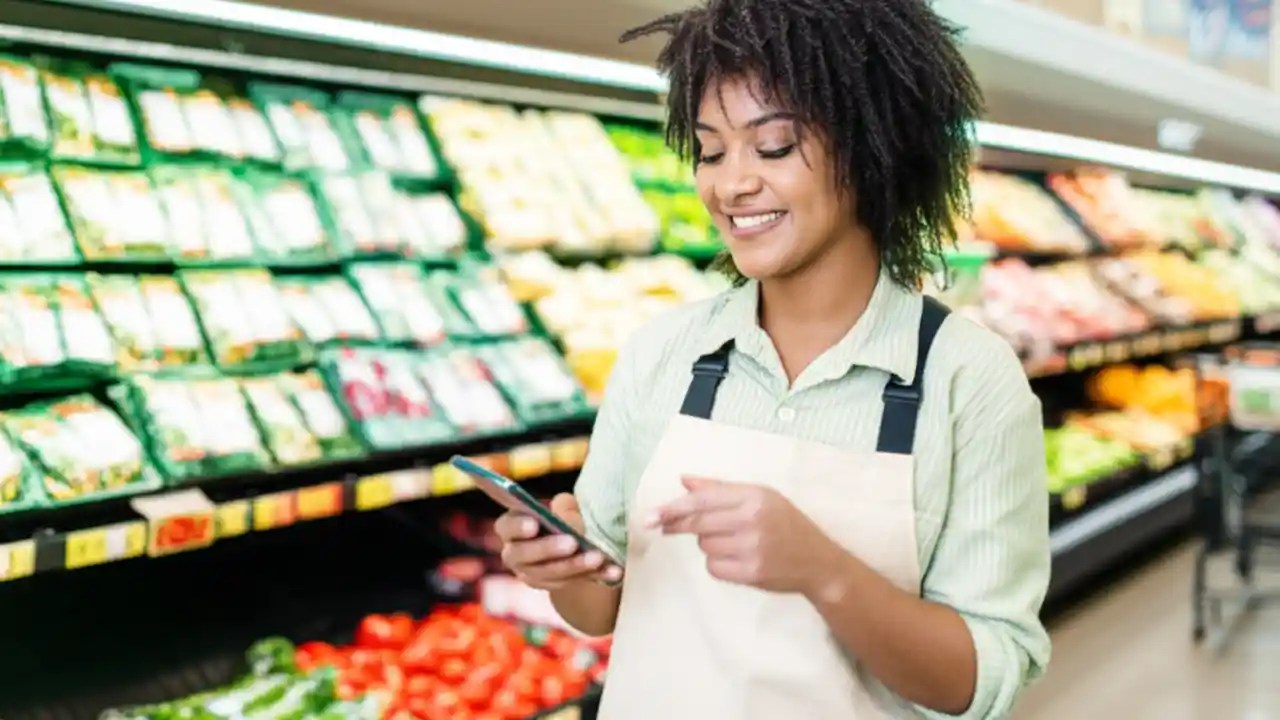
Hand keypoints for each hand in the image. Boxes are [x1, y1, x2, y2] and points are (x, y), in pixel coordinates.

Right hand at [494, 493, 622, 589]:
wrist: (574, 543)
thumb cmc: (564, 516)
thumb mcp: (565, 507)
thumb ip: (564, 508)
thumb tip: (566, 517)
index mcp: (511, 527)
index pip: (506, 526)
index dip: (517, 526)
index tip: (534, 524)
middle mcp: (514, 554)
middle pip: (523, 555)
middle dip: (548, 549)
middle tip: (572, 542)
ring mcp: (531, 574)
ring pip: (548, 574)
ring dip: (574, 565)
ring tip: (597, 557)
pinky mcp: (553, 586)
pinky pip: (572, 583)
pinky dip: (594, 576)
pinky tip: (614, 571)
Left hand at [651, 476, 841, 594]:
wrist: (818, 561)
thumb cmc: (785, 523)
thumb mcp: (760, 496)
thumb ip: (720, 489)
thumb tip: (685, 480)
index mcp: (754, 496)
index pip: (703, 500)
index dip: (673, 507)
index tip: (652, 515)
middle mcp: (752, 520)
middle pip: (698, 523)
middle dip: (676, 524)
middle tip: (659, 525)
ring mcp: (752, 549)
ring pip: (704, 546)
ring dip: (708, 544)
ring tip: (732, 541)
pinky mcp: (750, 573)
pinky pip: (714, 567)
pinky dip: (718, 563)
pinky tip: (737, 558)